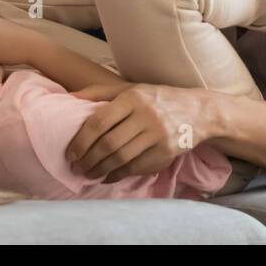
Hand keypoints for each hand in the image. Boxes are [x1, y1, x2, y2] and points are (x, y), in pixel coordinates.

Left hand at [65, 83, 207, 182]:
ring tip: (88, 174)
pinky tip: (107, 177)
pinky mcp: (166, 152)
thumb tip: (68, 98)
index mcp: (132, 97)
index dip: (81, 141)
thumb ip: (99, 92)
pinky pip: (136, 168)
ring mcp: (157, 135)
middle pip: (108, 143)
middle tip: (76, 167)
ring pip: (121, 158)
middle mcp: (145, 115)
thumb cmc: (157, 99)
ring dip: (100, 170)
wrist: (198, 111)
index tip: (70, 153)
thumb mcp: (131, 89)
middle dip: (88, 159)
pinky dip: (118, 175)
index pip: (99, 121)